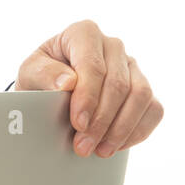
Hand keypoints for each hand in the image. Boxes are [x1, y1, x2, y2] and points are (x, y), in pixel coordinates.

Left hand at [15, 20, 162, 157]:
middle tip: (83, 146)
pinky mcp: (143, 86)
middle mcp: (113, 46)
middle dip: (102, 121)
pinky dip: (138, 130)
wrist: (50, 87)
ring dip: (121, 129)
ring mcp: (132, 66)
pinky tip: (116, 145)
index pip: (93, 66)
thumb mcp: (30, 72)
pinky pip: (153, 109)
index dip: (88, 97)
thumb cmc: (41, 77)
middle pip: (118, 84)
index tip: (78, 123)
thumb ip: (44, 74)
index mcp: (84, 33)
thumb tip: (68, 82)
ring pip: (141, 96)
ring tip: (100, 150)